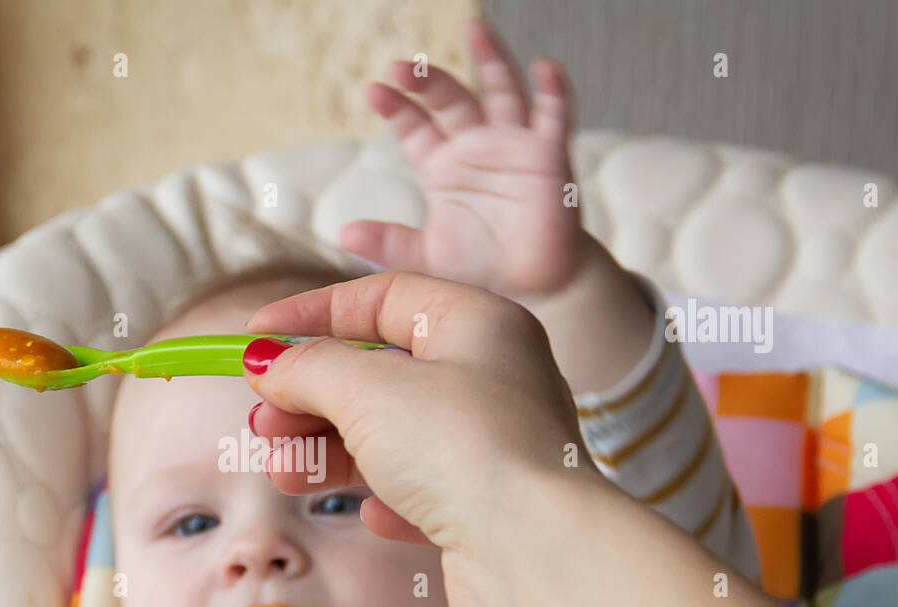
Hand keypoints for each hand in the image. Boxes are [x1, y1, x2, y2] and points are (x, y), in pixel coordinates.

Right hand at [243, 271, 608, 606]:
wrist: (536, 557)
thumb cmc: (462, 450)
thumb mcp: (367, 390)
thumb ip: (309, 368)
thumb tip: (270, 362)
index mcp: (479, 325)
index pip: (383, 298)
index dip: (312, 314)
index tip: (255, 336)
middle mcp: (493, 380)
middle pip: (381, 374)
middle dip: (312, 397)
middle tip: (263, 421)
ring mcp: (491, 448)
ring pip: (392, 438)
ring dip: (329, 453)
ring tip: (282, 470)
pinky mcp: (487, 512)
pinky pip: (421, 494)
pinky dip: (384, 499)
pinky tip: (372, 514)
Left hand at [341, 18, 581, 295]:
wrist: (531, 286)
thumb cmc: (479, 267)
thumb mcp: (426, 258)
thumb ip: (389, 244)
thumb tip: (344, 235)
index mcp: (441, 165)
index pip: (414, 127)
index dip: (397, 108)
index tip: (373, 91)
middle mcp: (475, 146)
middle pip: (450, 101)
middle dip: (429, 82)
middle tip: (401, 67)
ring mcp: (512, 146)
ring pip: (501, 92)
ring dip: (490, 60)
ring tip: (475, 28)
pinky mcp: (549, 157)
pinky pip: (553, 118)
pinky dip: (553, 92)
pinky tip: (545, 67)